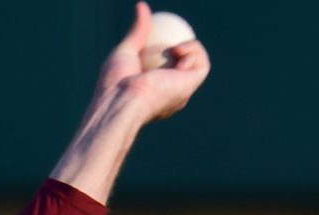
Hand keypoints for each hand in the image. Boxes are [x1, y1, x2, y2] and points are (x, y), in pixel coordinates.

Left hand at [93, 3, 210, 123]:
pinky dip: (193, 51)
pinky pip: (202, 64)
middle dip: (186, 52)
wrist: (121, 101)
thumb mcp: (125, 51)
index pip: (169, 71)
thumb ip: (137, 31)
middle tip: (174, 38)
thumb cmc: (116, 83)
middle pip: (186, 69)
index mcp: (155, 92)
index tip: (163, 37)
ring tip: (173, 46)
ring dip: (191, 49)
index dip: (171, 53)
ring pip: (198, 65)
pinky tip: (178, 49)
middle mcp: (172, 95)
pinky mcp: (190, 86)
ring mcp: (182, 92)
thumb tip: (141, 6)